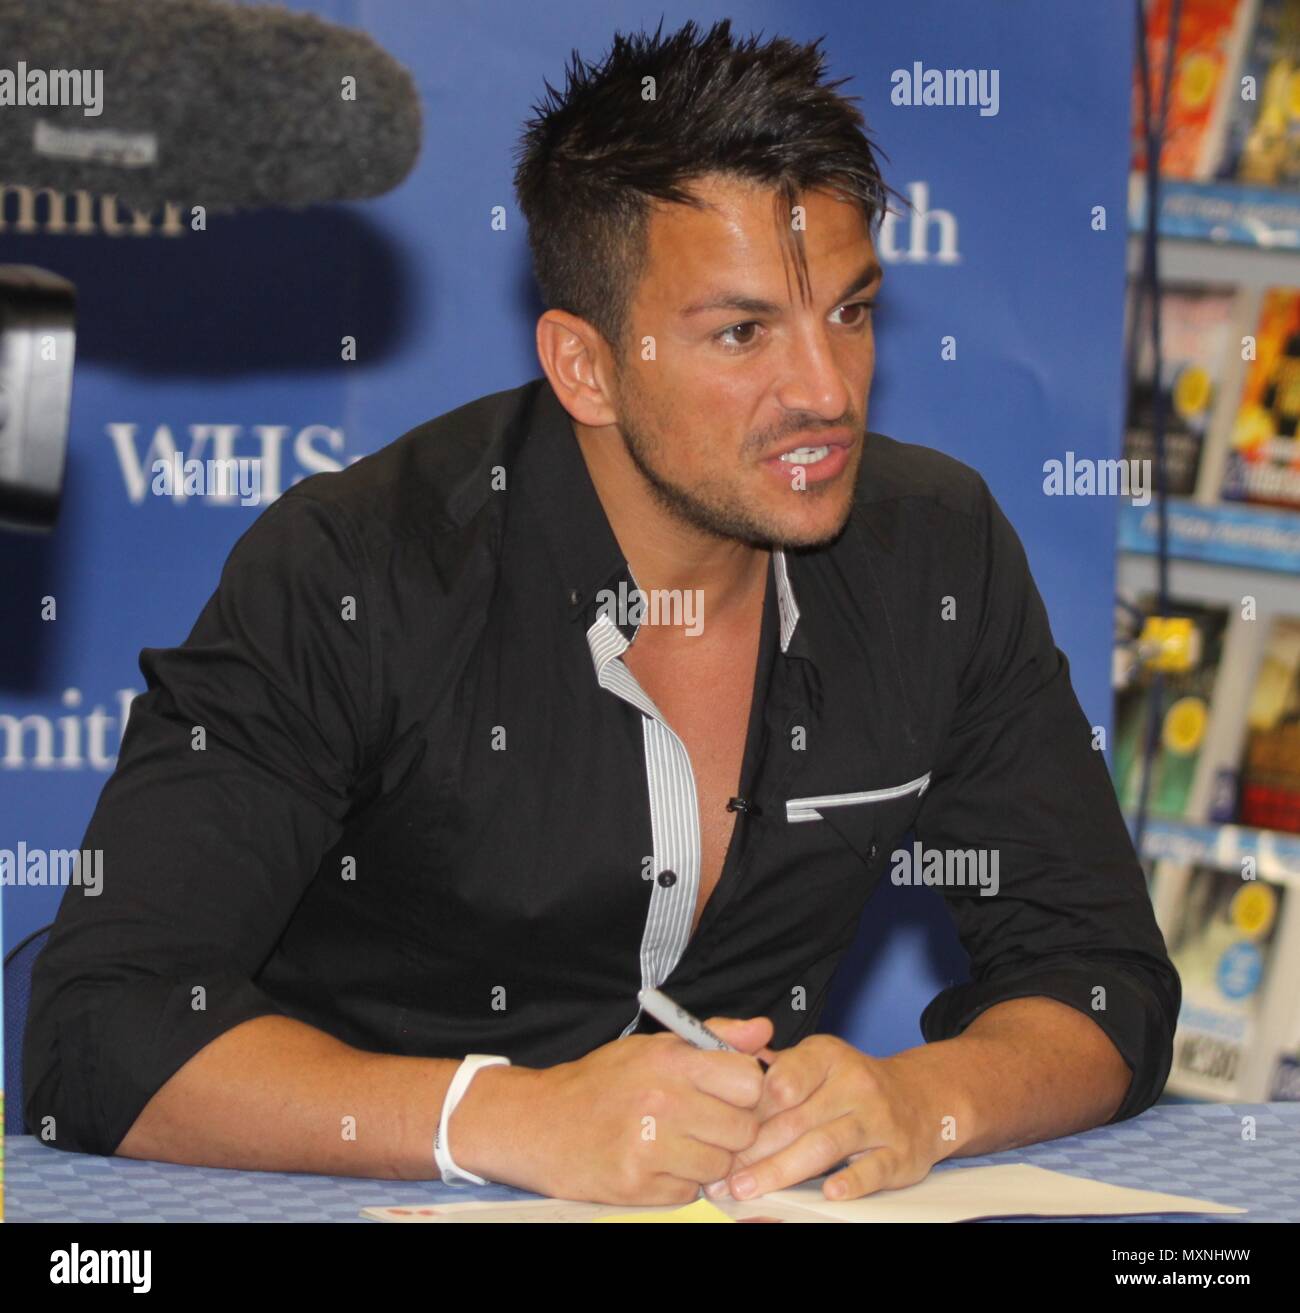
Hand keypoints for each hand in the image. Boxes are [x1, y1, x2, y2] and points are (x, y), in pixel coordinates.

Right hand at [501, 1018, 766, 1204]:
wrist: (540, 1122)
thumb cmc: (601, 1082)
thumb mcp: (653, 1046)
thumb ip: (712, 1037)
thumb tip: (763, 1031)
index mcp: (670, 1060)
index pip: (748, 1080)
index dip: (745, 1091)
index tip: (729, 1095)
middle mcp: (662, 1100)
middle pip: (742, 1129)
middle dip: (730, 1131)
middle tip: (703, 1124)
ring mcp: (649, 1146)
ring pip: (719, 1165)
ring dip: (706, 1160)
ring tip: (676, 1143)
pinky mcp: (636, 1185)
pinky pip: (690, 1192)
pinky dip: (679, 1183)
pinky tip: (656, 1163)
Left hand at [706, 1034, 945, 1201]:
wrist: (920, 1097)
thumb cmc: (850, 1084)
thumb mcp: (816, 1062)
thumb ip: (775, 1072)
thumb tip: (723, 1085)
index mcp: (827, 1055)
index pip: (782, 1080)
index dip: (749, 1109)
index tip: (721, 1131)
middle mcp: (854, 1082)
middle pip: (794, 1120)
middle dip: (752, 1149)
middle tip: (721, 1174)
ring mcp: (878, 1118)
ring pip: (824, 1145)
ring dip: (781, 1170)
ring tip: (747, 1188)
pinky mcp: (899, 1153)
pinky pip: (872, 1169)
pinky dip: (851, 1182)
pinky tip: (828, 1194)